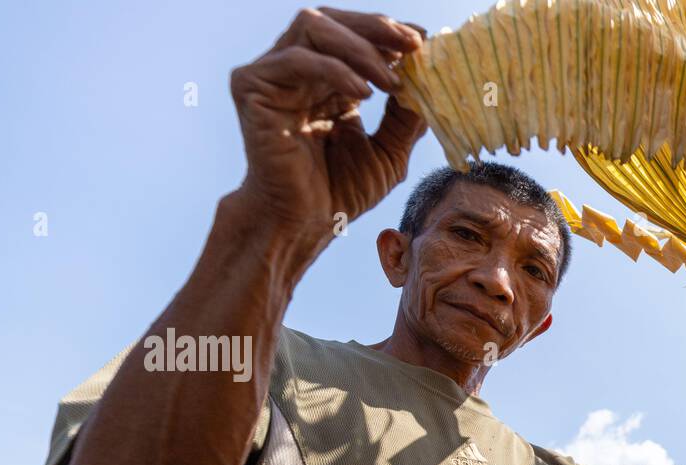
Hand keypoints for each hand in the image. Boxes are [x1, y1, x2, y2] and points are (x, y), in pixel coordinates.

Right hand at [229, 8, 427, 240]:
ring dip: (360, 47)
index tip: (424, 41)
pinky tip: (364, 94)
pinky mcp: (252, 86)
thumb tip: (433, 81)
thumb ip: (407, 115)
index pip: (356, 36)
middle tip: (413, 44)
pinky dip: (335, 70)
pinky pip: (296, 60)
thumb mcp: (390, 151)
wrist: (306, 223)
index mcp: (327, 79)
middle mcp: (298, 69)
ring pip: (314, 27)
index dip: (389, 33)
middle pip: (334, 20)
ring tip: (391, 80)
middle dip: (378, 28)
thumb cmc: (342, 192)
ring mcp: (272, 74)